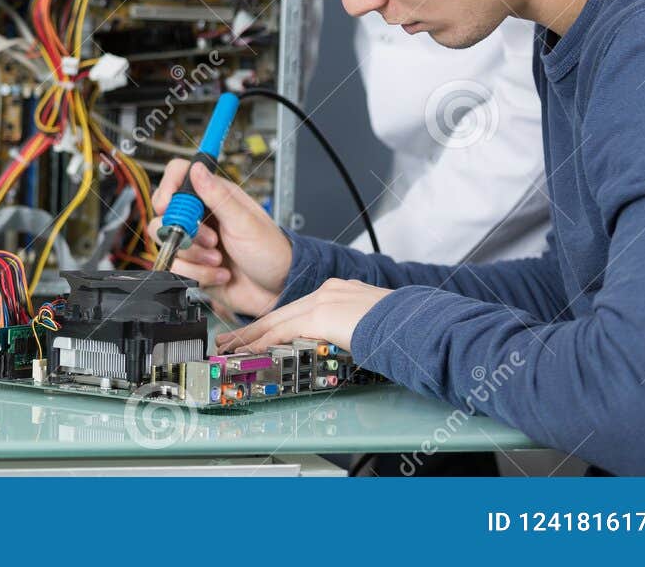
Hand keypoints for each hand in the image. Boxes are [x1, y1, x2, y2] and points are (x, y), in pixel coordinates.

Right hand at [148, 158, 292, 319]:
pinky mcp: (192, 266)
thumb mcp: (245, 222)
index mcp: (215, 196)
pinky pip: (176, 267)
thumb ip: (217, 196)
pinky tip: (219, 273)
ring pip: (169, 242)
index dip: (169, 187)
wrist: (277, 290)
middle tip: (210, 239)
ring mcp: (195, 242)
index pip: (180, 175)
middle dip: (185, 231)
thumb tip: (197, 169)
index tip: (169, 206)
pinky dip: (198, 274)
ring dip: (195, 256)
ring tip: (219, 259)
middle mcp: (202, 217)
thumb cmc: (270, 251)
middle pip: (166, 212)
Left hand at [214, 277, 391, 353]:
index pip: (295, 310)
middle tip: (228, 343)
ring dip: (249, 338)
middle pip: (278, 312)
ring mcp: (323, 300)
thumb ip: (350, 329)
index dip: (271, 324)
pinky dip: (262, 343)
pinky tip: (249, 352)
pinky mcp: (320, 315)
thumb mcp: (370, 324)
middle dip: (251, 330)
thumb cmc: (402, 326)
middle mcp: (326, 291)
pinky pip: (282, 331)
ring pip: (275, 320)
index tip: (255, 335)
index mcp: (337, 292)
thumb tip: (344, 345)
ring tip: (229, 351)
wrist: (416, 321)